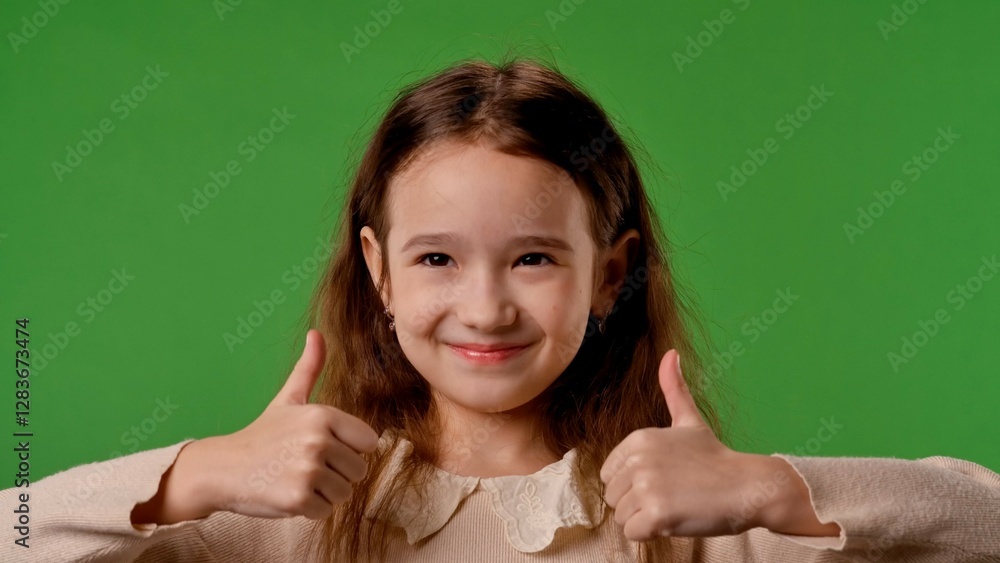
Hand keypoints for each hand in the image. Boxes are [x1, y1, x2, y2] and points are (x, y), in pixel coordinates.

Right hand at [161, 329, 379, 523]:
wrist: (222, 468)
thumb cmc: (261, 435)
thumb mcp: (288, 399)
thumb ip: (309, 368)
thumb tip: (317, 333)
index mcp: (322, 415)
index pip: (369, 442)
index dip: (349, 449)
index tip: (323, 447)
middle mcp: (318, 440)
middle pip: (359, 471)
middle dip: (336, 474)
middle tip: (304, 465)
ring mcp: (308, 470)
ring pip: (344, 493)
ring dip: (323, 493)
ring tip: (295, 479)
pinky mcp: (298, 498)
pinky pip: (326, 511)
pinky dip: (309, 509)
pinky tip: (287, 493)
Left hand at [600, 350, 767, 539]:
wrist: (748, 487)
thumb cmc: (716, 459)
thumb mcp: (689, 420)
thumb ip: (674, 389)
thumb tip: (670, 353)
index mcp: (638, 439)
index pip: (609, 475)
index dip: (634, 484)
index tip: (664, 480)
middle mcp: (638, 459)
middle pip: (613, 497)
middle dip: (639, 503)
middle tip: (672, 495)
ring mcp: (646, 486)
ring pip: (622, 517)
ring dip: (646, 520)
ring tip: (676, 505)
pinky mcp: (656, 513)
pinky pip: (632, 534)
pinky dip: (652, 534)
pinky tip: (676, 519)